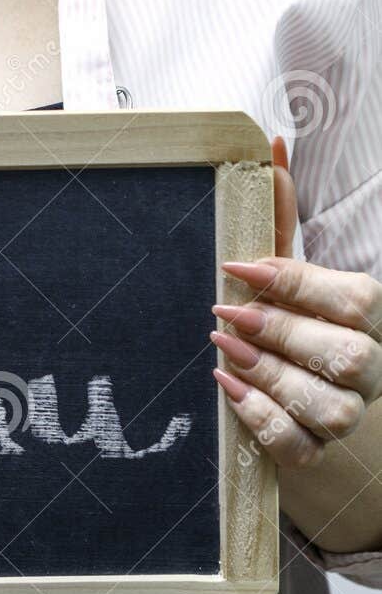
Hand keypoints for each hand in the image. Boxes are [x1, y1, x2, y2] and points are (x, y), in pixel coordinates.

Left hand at [211, 136, 381, 466]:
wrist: (291, 386)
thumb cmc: (292, 313)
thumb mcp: (286, 263)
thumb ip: (280, 215)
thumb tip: (271, 144)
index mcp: (370, 314)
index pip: (351, 300)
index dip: (296, 284)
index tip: (240, 269)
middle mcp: (370, 367)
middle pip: (345, 355)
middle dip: (282, 332)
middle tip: (228, 314)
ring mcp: (347, 412)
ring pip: (328, 407)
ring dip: (271, 378)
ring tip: (226, 352)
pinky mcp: (317, 448)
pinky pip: (300, 446)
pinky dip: (264, 422)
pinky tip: (231, 390)